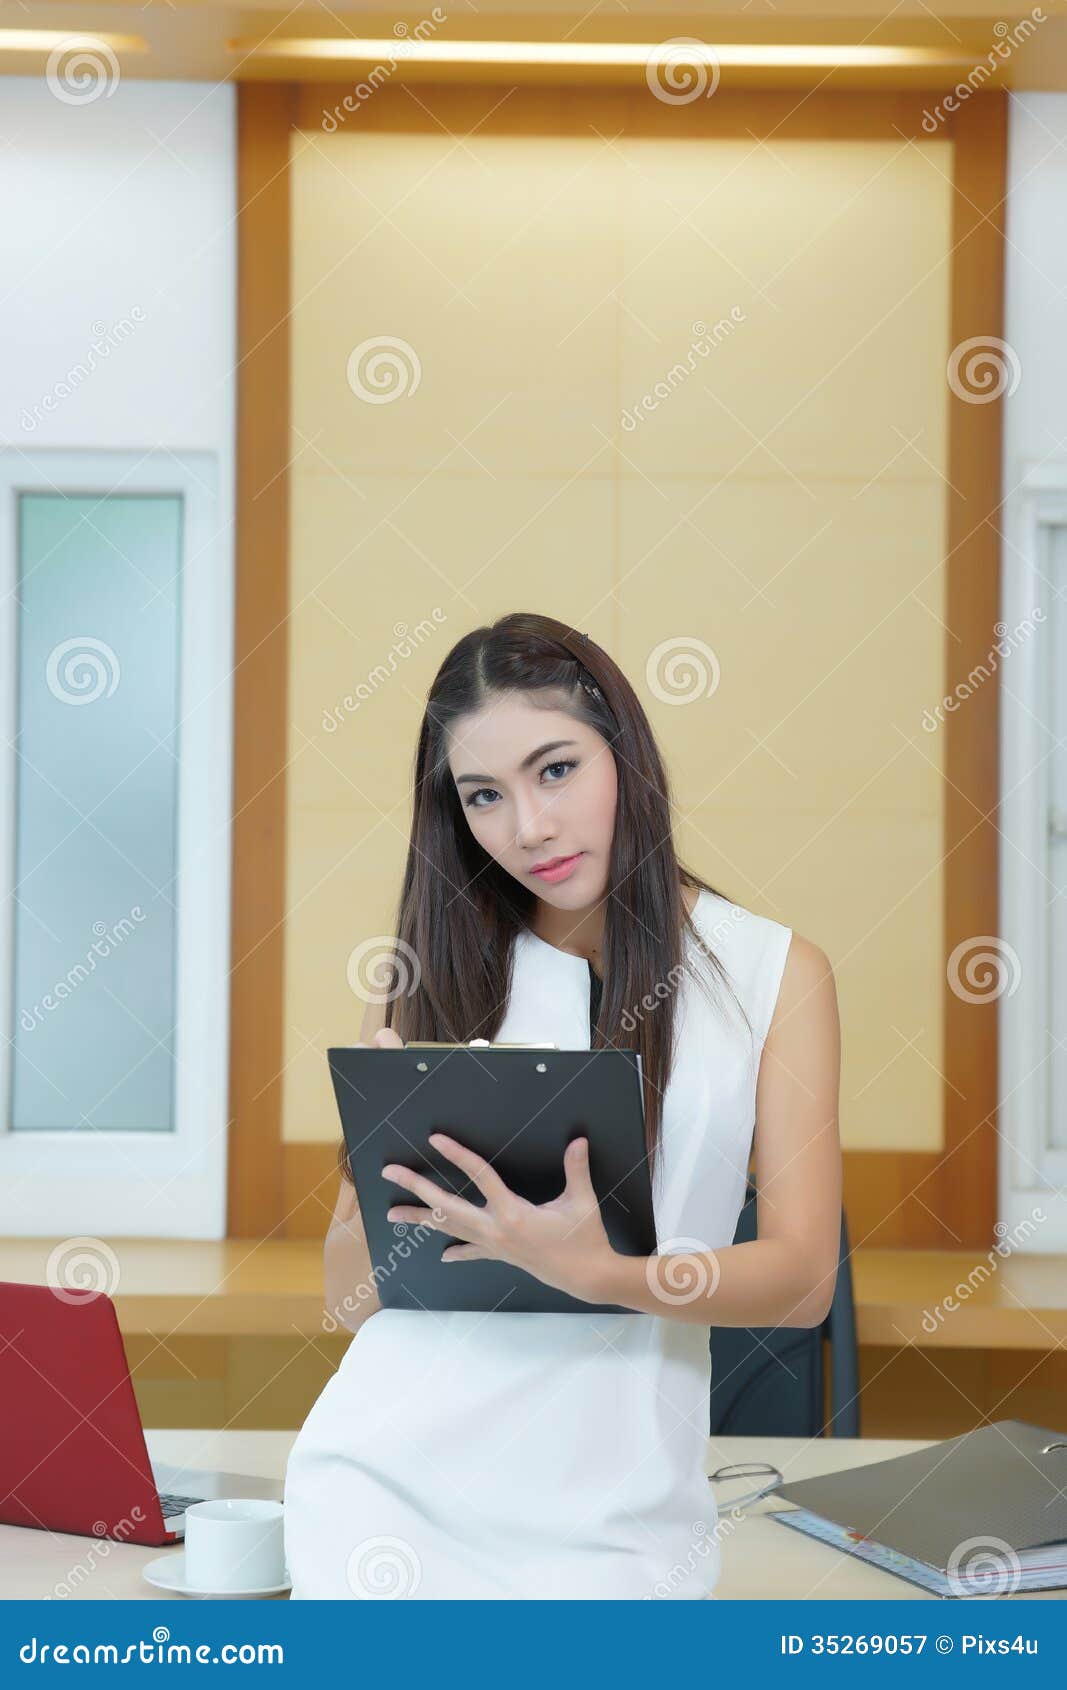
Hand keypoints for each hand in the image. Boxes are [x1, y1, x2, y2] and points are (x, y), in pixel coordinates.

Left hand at [382, 1133, 617, 1304]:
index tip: (434, 1140)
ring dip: (420, 1219)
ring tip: (392, 1213)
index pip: (479, 1175)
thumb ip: (576, 1169)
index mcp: (512, 1212)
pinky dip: (457, 1251)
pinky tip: (442, 1256)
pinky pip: (473, 1252)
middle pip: (446, 1206)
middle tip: (391, 1171)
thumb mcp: (581, 1202)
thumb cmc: (584, 1238)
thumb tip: (579, 1140)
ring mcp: (495, 1245)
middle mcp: (495, 1229)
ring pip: (450, 1229)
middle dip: (416, 1187)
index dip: (457, 1155)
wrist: (587, 1277)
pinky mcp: (501, 1255)